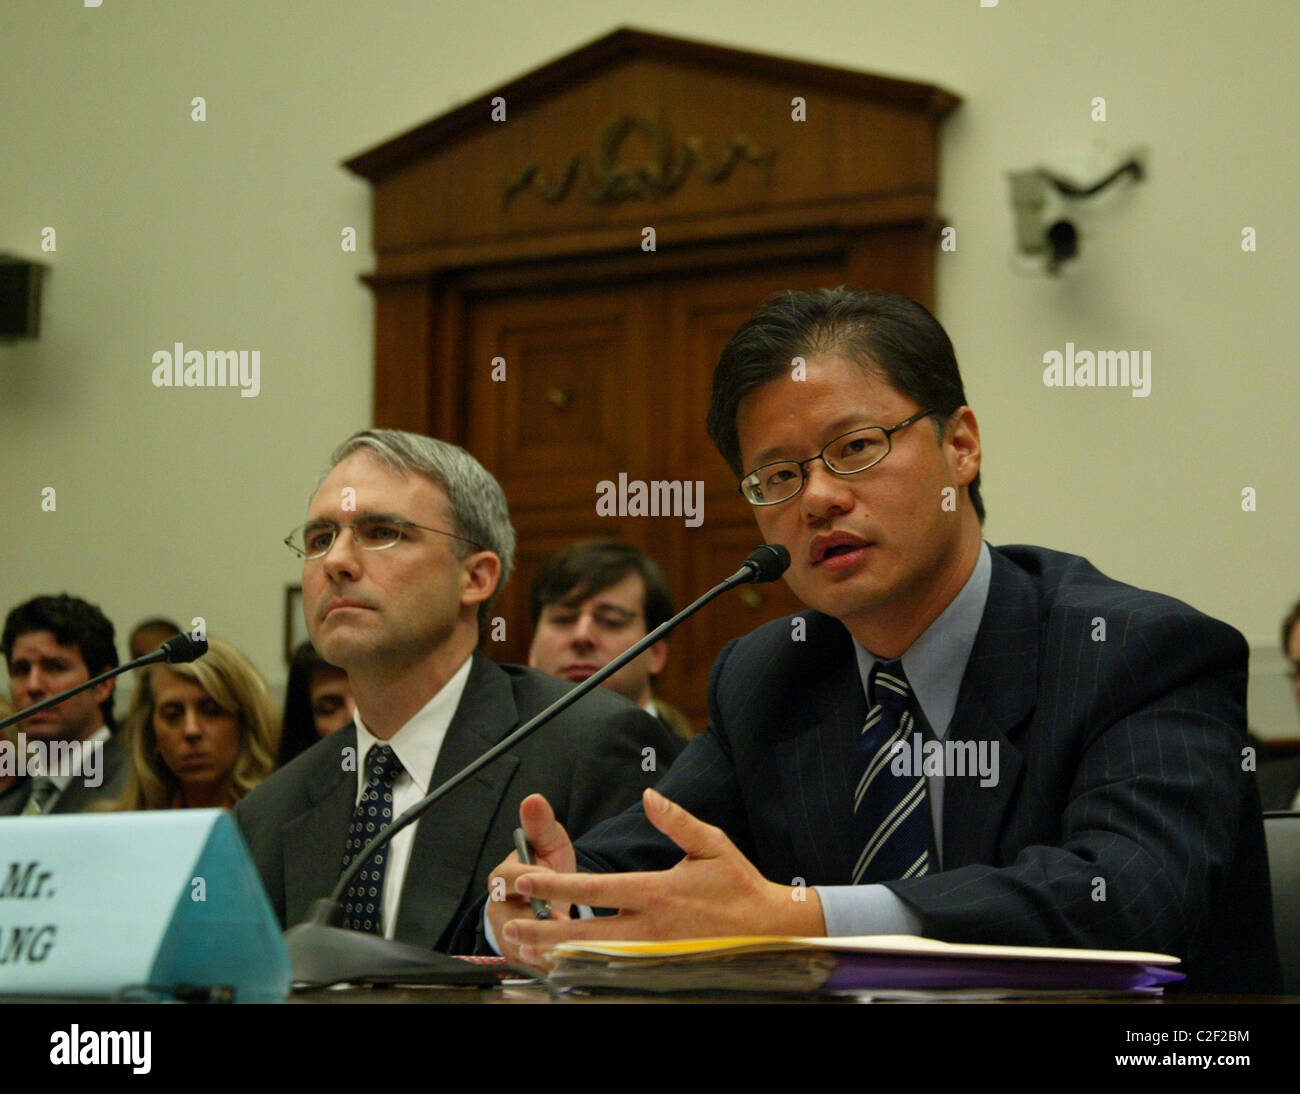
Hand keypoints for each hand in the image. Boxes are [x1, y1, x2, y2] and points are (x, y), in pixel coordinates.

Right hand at [486, 793, 573, 970]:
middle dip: (533, 921)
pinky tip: (560, 961)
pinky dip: (543, 963)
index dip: (529, 876)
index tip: (550, 875)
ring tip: (559, 946)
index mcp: (503, 878)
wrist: (549, 898)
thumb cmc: (546, 869)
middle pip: (509, 916)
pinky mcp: (517, 955)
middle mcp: (500, 907)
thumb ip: (541, 825)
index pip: (508, 877)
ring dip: (538, 947)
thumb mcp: (549, 844)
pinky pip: (526, 962)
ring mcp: (506, 933)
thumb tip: (533, 799)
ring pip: (517, 944)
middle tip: (556, 919)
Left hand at [501, 787, 824, 970]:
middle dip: (544, 928)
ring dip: (558, 954)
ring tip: (527, 950)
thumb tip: (649, 796)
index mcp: (656, 891)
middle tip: (510, 925)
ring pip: (594, 958)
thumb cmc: (739, 885)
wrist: (772, 930)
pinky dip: (586, 971)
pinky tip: (565, 969)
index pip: (596, 888)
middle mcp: (650, 927)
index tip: (528, 880)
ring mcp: (654, 954)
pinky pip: (615, 973)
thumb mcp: (711, 843)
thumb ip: (676, 820)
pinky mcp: (660, 971)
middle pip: (584, 931)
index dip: (558, 885)